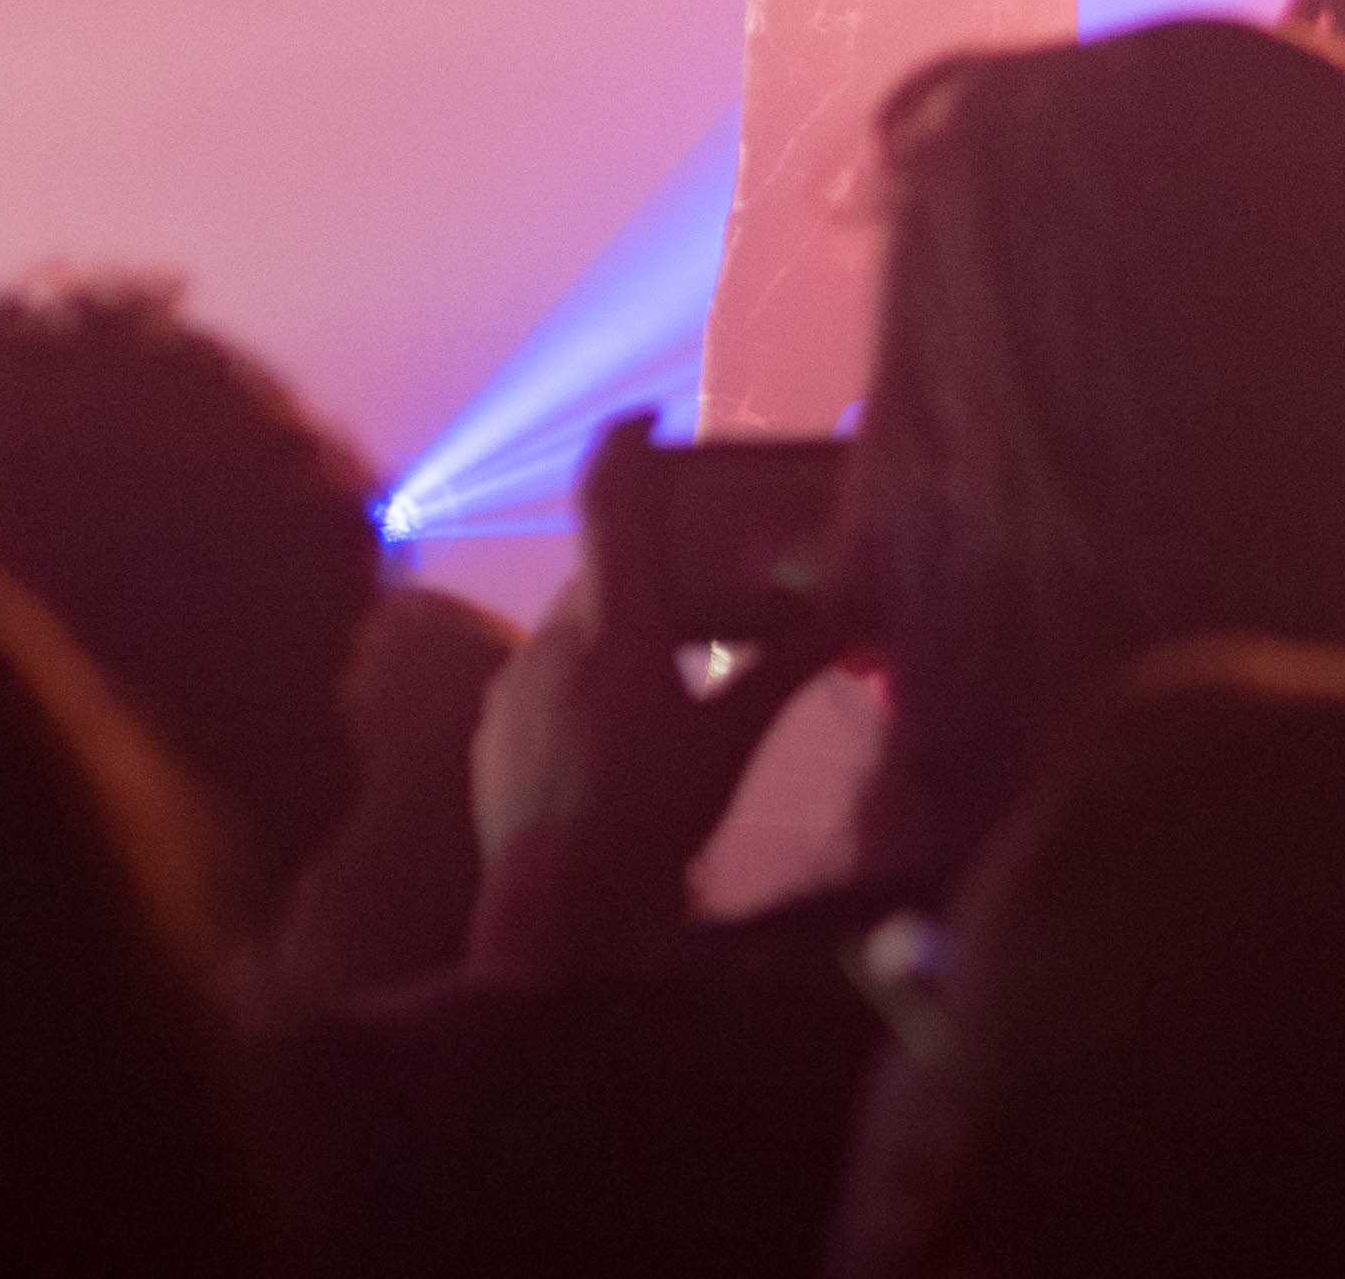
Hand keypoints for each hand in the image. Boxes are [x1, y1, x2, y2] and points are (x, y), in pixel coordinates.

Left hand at [463, 412, 856, 979]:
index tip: (645, 418)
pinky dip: (582, 685)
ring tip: (664, 694)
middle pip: (604, 573)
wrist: (552, 926)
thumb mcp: (732, 744)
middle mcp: (553, 637)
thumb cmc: (652, 823)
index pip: (610, 499)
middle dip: (650, 578)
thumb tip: (854, 610)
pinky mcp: (491, 728)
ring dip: (617, 639)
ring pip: (572, 629)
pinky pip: (543, 678)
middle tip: (702, 605)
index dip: (624, 445)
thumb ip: (785, 667)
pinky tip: (615, 744)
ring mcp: (512, 683)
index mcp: (617, 625)